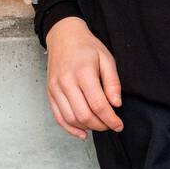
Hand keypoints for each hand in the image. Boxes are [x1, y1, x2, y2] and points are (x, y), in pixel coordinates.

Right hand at [45, 16, 122, 138]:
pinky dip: (70, 129)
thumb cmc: (87, 47)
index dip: (110, 119)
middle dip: (100, 125)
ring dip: (87, 127)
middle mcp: (66, 82)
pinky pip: (58, 117)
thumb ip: (112, 82)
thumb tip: (116, 105)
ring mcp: (56, 88)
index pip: (98, 104)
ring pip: (71, 118)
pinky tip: (82, 132)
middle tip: (111, 125)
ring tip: (99, 125)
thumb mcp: (106, 58)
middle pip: (84, 115)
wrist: (63, 36)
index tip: (119, 125)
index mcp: (83, 72)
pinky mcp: (50, 92)